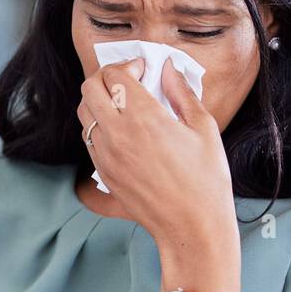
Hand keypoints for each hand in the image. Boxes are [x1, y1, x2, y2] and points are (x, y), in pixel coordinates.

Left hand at [78, 58, 238, 252]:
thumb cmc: (206, 180)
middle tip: (128, 83)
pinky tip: (122, 131)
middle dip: (107, 78)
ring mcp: (106, 155)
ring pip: (84, 113)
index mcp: (144, 117)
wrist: (192, 226)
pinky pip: (89, 139)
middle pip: (90, 88)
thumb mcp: (204, 128)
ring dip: (100, 101)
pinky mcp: (104, 173)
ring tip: (123, 106)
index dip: (127, 65)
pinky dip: (99, 126)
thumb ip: (182, 92)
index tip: (143, 71)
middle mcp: (118, 133)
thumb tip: (168, 68)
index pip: (114, 74)